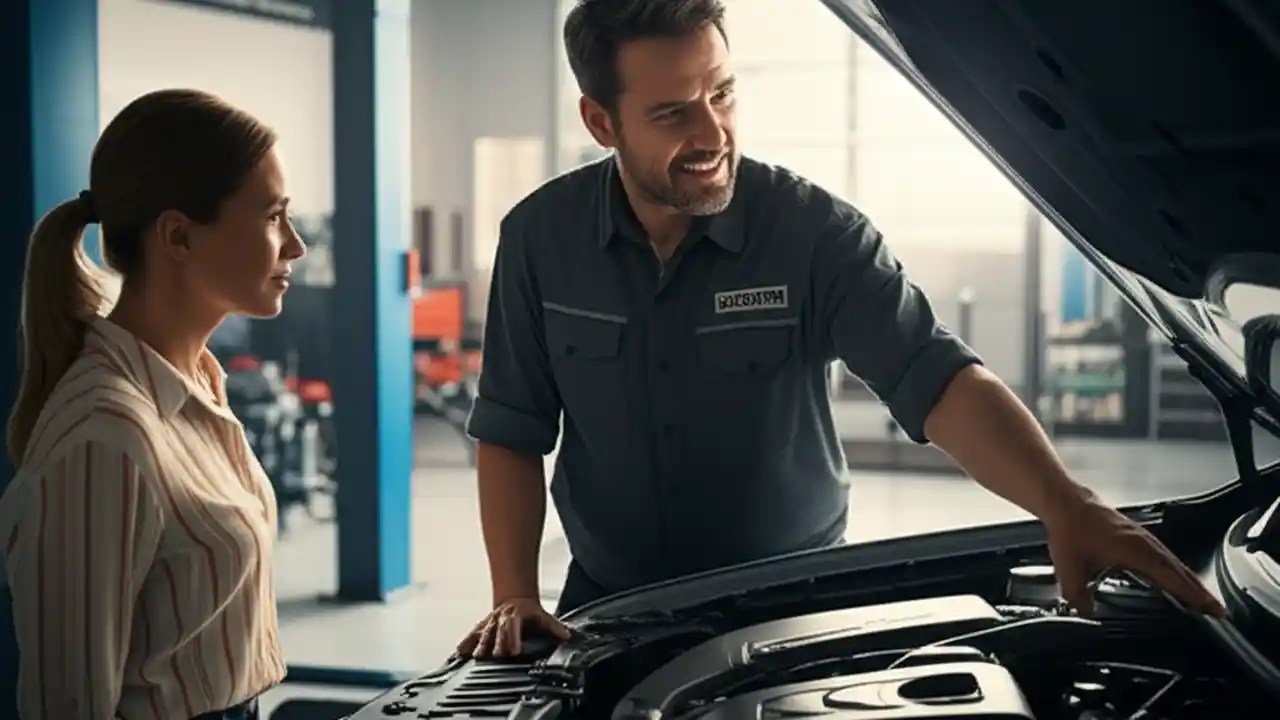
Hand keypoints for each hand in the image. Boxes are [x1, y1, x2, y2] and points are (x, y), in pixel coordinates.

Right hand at [455, 596, 571, 658]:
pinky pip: (471, 636)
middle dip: (496, 644)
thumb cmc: (528, 611)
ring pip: (482, 633)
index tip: (514, 651)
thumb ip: (553, 627)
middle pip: (497, 632)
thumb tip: (567, 636)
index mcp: (514, 615)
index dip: (513, 638)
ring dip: (478, 645)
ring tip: (474, 656)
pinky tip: (458, 654)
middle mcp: (500, 619)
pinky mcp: (481, 628)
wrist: (514, 598)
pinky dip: (464, 644)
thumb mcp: (542, 616)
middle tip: (495, 656)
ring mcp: (489, 623)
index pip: (513, 626)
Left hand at [1043, 490, 1226, 617]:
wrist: (1066, 502)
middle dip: (1200, 591)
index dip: (1192, 594)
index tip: (1211, 608)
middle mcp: (1145, 543)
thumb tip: (1087, 612)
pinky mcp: (1138, 536)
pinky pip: (1164, 556)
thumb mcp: (1068, 567)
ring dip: (1190, 580)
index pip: (1171, 576)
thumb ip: (1077, 595)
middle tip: (1218, 610)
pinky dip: (1176, 570)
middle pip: (1180, 570)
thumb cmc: (1070, 529)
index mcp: (1134, 550)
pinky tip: (1176, 579)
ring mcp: (1143, 537)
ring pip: (1174, 562)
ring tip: (1204, 599)